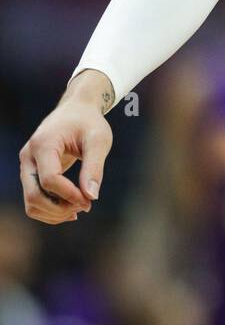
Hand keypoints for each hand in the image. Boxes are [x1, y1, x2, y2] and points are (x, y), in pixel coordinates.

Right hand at [19, 71, 113, 223]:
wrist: (76, 110)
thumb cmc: (89, 123)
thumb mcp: (98, 140)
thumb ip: (94, 168)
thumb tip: (91, 197)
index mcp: (43, 144)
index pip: (49, 180)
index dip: (69, 195)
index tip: (90, 200)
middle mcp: (28, 156)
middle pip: (34, 196)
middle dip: (60, 209)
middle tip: (86, 206)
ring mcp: (27, 165)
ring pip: (31, 202)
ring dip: (55, 213)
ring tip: (80, 207)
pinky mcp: (30, 173)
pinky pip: (34, 200)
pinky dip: (50, 210)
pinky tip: (71, 208)